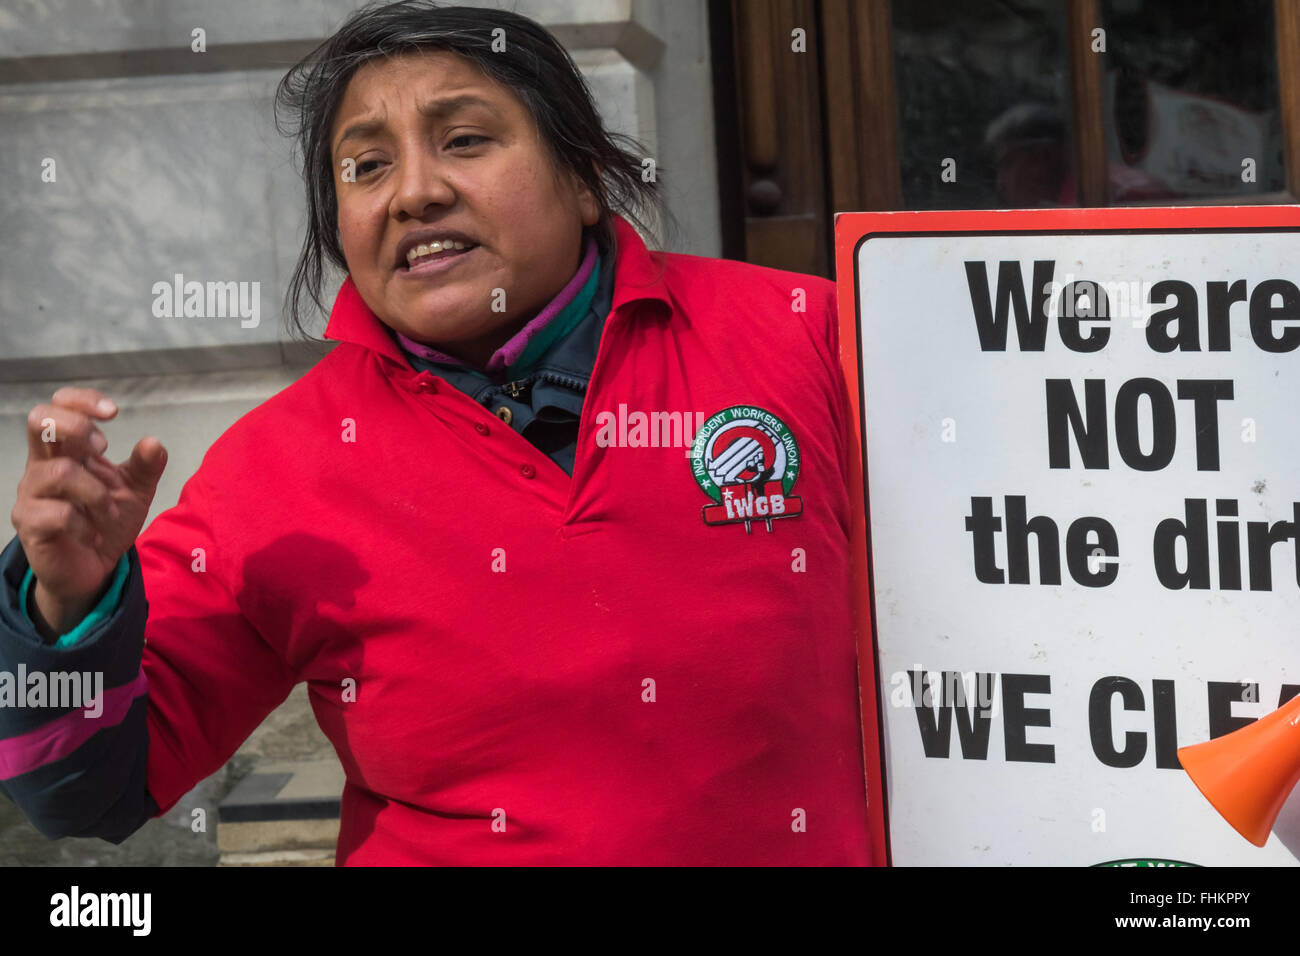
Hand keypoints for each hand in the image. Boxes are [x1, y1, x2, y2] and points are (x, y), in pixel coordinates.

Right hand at [11, 387, 167, 635]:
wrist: (93, 569)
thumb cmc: (107, 522)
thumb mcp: (135, 491)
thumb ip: (146, 466)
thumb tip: (153, 442)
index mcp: (65, 452)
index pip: (56, 408)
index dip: (80, 400)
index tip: (113, 412)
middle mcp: (41, 466)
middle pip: (41, 421)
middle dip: (77, 427)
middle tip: (103, 450)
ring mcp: (31, 495)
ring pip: (59, 472)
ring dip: (96, 493)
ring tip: (110, 512)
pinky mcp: (30, 525)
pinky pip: (57, 514)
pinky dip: (86, 525)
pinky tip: (96, 536)